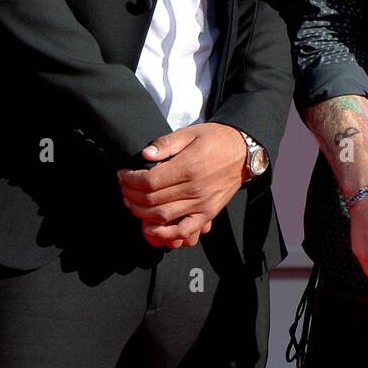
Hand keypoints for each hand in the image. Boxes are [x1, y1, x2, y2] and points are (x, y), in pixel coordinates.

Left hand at [117, 123, 247, 249]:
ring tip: (131, 203)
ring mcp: (201, 204)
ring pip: (162, 216)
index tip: (123, 175)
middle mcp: (194, 188)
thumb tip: (145, 155)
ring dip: (141, 213)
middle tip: (124, 188)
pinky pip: (184, 230)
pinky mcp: (208, 214)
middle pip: (151, 200)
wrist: (244, 152)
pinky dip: (166, 234)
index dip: (130, 180)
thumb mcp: (190, 132)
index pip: (149, 180)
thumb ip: (166, 143)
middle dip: (130, 195)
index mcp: (188, 166)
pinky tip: (151, 229)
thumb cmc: (216, 140)